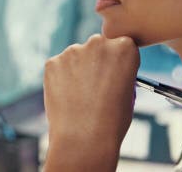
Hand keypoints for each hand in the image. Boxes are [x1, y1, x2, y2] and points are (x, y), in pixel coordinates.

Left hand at [43, 34, 139, 170]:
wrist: (85, 139)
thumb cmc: (113, 120)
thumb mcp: (129, 91)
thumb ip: (120, 71)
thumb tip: (108, 68)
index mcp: (124, 47)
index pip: (122, 45)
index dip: (118, 62)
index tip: (115, 75)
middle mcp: (98, 43)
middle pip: (97, 46)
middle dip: (96, 61)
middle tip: (95, 86)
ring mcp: (73, 51)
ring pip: (76, 56)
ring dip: (78, 69)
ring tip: (81, 97)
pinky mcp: (53, 62)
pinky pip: (58, 66)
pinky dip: (61, 78)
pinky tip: (67, 98)